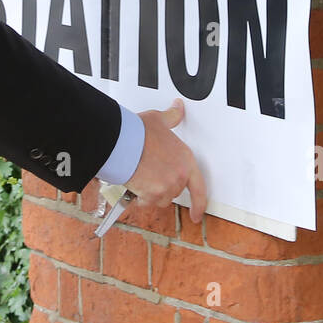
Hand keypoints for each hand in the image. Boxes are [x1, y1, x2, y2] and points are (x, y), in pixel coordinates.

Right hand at [124, 98, 206, 222]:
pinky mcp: (151, 195)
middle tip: (151, 173)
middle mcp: (179, 176)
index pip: (199, 188)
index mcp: (186, 160)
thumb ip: (172, 117)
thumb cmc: (139, 132)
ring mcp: (166, 187)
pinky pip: (146, 202)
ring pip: (160, 198)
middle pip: (175, 191)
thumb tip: (177, 108)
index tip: (197, 214)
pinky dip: (140, 197)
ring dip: (152, 193)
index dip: (200, 205)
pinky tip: (135, 184)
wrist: (122, 142)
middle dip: (163, 186)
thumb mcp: (159, 120)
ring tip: (142, 177)